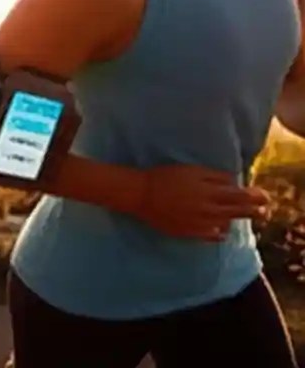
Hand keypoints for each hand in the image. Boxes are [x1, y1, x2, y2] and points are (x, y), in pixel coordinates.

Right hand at [135, 164, 269, 241]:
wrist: (141, 194)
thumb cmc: (165, 177)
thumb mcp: (192, 170)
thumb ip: (215, 177)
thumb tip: (234, 182)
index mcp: (210, 192)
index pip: (241, 196)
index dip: (256, 197)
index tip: (265, 197)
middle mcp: (209, 210)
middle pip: (238, 212)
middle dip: (254, 211)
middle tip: (263, 211)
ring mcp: (200, 224)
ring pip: (227, 224)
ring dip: (236, 220)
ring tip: (238, 217)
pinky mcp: (190, 233)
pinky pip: (213, 236)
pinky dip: (220, 231)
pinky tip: (220, 228)